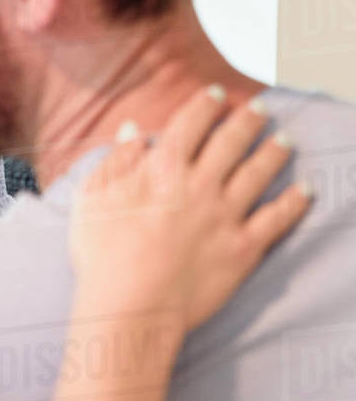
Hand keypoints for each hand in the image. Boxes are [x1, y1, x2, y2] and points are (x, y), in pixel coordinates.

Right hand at [70, 85, 312, 332]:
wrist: (131, 306)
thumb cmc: (101, 253)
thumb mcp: (92, 198)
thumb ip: (115, 160)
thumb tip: (131, 130)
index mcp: (161, 168)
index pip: (189, 123)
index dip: (205, 104)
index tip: (216, 94)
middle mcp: (199, 184)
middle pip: (231, 142)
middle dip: (248, 120)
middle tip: (260, 108)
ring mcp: (225, 216)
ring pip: (258, 173)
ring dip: (275, 152)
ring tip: (286, 138)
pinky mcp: (243, 248)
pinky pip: (277, 220)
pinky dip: (295, 203)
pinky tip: (307, 190)